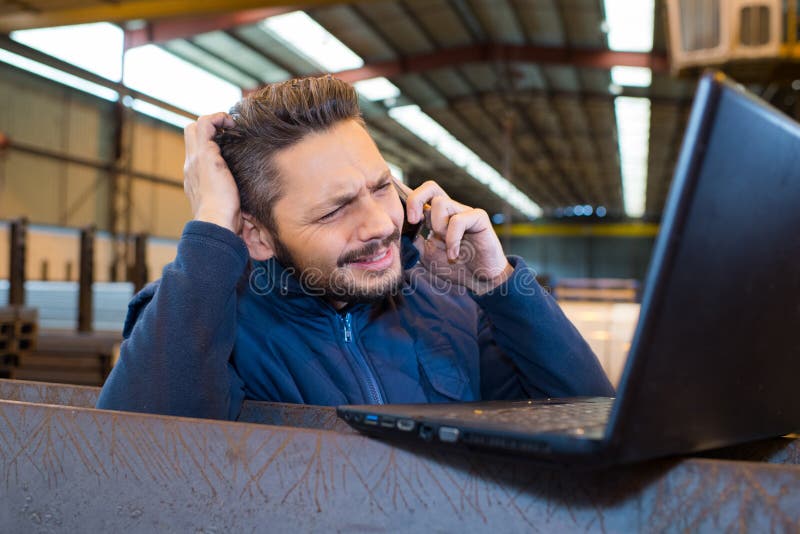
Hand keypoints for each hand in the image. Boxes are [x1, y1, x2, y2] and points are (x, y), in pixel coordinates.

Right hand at [183, 113, 240, 232]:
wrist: (215, 223)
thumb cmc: (225, 220)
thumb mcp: (226, 204)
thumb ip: (230, 196)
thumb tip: (245, 200)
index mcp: (195, 177)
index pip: (196, 151)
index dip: (210, 141)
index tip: (229, 143)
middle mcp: (191, 166)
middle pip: (191, 134)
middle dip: (209, 127)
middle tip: (229, 131)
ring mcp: (195, 159)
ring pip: (195, 127)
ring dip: (214, 120)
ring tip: (232, 126)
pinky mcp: (205, 155)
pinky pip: (205, 124)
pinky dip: (218, 118)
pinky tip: (232, 124)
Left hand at [404, 180, 512, 293]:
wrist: (479, 280)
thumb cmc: (455, 267)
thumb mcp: (427, 255)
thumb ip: (414, 242)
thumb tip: (399, 231)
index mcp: (435, 217)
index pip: (420, 197)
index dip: (406, 195)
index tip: (392, 205)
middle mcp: (450, 210)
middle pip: (430, 187)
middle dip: (416, 200)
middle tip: (414, 221)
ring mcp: (464, 212)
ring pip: (441, 203)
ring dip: (438, 226)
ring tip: (445, 246)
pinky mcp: (478, 218)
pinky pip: (458, 220)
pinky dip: (452, 239)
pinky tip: (454, 254)